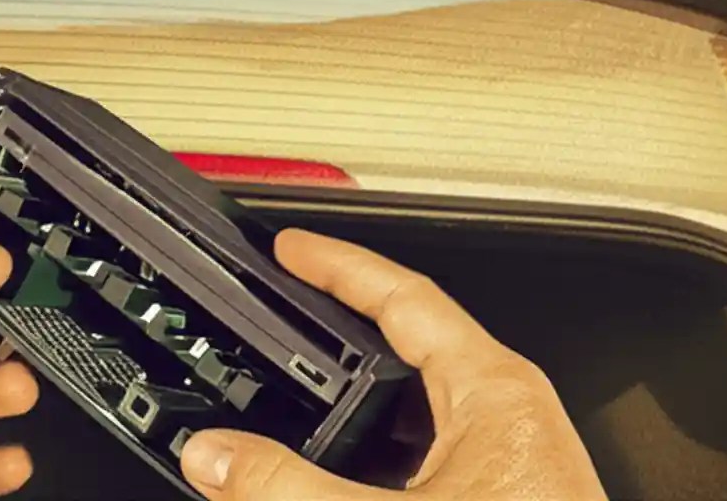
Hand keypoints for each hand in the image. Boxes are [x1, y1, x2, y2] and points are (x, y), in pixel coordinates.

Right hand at [179, 229, 606, 500]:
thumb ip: (290, 490)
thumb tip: (217, 459)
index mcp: (494, 391)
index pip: (404, 295)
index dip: (338, 266)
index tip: (291, 250)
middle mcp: (509, 413)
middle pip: (411, 339)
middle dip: (343, 322)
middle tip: (289, 302)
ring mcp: (509, 456)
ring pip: (418, 400)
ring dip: (359, 392)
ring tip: (302, 385)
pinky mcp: (502, 493)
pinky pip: (429, 445)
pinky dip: (378, 443)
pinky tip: (345, 470)